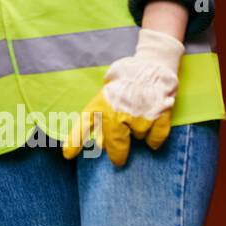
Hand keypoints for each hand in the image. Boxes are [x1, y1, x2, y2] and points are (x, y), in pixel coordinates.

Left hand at [62, 27, 182, 165]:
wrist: (151, 65)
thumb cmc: (125, 77)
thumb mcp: (106, 90)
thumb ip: (100, 110)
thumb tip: (97, 137)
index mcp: (102, 104)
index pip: (83, 126)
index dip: (74, 142)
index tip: (68, 155)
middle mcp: (118, 113)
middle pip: (115, 144)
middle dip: (117, 155)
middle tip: (118, 160)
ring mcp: (139, 116)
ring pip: (138, 137)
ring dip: (138, 134)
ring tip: (139, 118)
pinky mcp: (158, 117)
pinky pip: (155, 138)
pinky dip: (154, 139)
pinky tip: (152, 131)